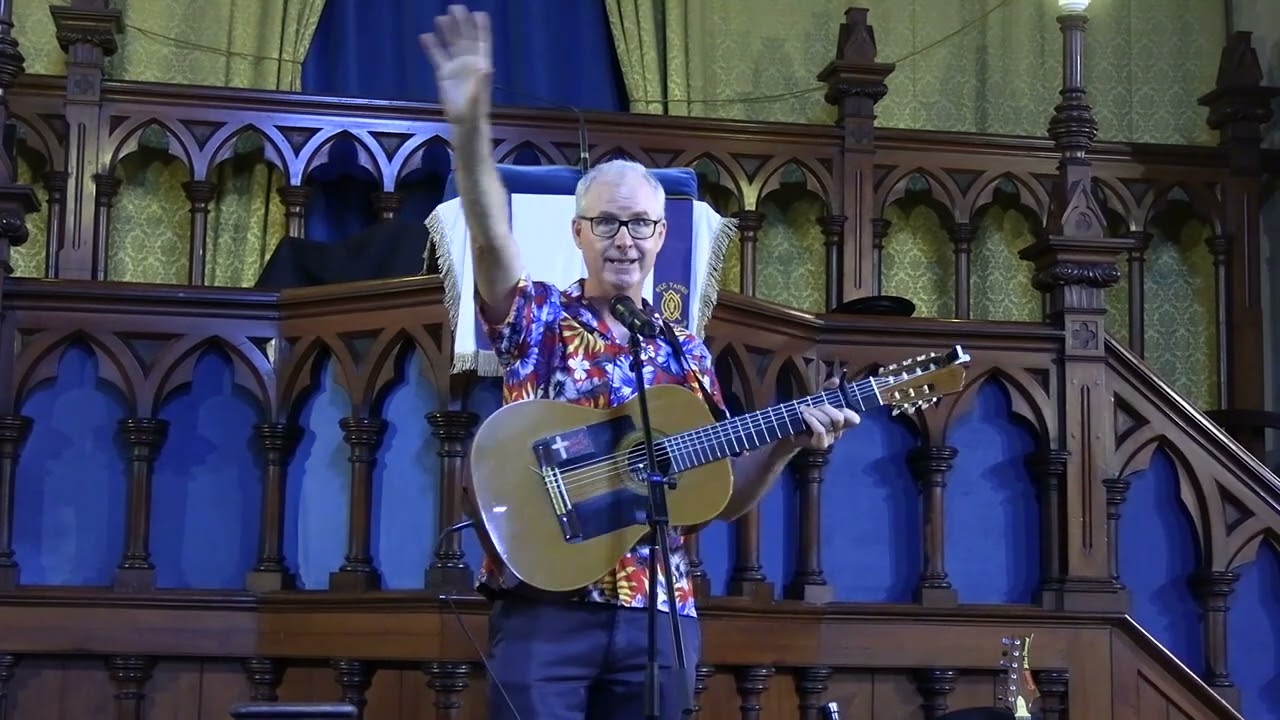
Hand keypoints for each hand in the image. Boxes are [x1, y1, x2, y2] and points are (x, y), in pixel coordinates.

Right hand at [419, 5, 492, 125]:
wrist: (464, 123)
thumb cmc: (474, 113)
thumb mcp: (478, 98)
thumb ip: (481, 82)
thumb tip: (485, 67)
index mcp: (481, 66)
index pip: (483, 42)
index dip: (482, 28)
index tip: (480, 14)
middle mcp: (469, 63)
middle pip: (465, 38)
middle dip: (462, 23)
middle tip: (456, 7)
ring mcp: (456, 67)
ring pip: (451, 44)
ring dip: (447, 31)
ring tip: (441, 17)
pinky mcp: (444, 74)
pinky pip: (437, 56)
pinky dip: (431, 46)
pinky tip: (425, 36)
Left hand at [790, 376, 859, 450]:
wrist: (790, 429)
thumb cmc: (807, 415)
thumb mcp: (817, 399)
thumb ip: (827, 389)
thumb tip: (836, 380)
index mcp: (841, 422)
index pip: (854, 420)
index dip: (849, 412)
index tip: (838, 405)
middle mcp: (838, 432)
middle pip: (839, 418)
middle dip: (825, 408)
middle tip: (815, 406)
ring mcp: (830, 439)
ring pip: (828, 422)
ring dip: (814, 413)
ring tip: (804, 410)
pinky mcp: (820, 444)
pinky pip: (820, 430)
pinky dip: (812, 420)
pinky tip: (805, 416)